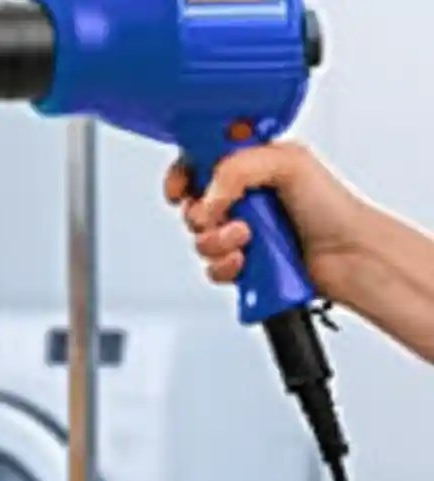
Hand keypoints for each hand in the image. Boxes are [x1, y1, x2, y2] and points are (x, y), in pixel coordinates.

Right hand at [163, 142, 367, 300]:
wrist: (349, 257)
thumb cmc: (332, 208)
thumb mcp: (288, 163)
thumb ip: (237, 167)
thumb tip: (207, 196)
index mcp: (250, 164)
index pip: (198, 161)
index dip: (182, 175)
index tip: (183, 188)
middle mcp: (242, 197)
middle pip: (192, 204)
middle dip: (200, 215)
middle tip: (220, 215)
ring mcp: (241, 231)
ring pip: (200, 239)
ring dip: (216, 242)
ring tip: (245, 239)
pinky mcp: (242, 262)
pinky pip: (212, 268)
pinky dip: (224, 267)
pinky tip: (245, 261)